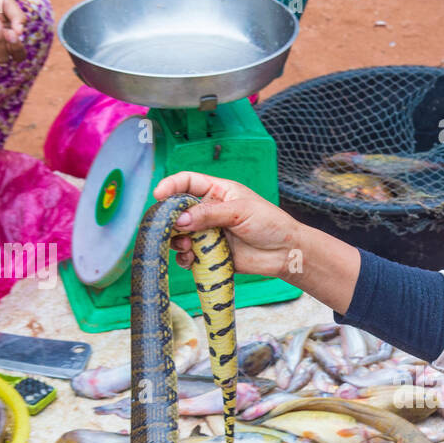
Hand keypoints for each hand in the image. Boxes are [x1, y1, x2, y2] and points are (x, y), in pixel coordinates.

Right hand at [154, 172, 307, 278]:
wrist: (285, 252)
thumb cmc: (269, 223)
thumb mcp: (240, 211)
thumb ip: (209, 214)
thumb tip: (179, 219)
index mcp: (217, 192)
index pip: (187, 182)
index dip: (171, 185)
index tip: (158, 195)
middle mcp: (209, 211)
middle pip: (178, 211)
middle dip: (170, 220)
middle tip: (169, 229)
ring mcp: (209, 233)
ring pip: (181, 235)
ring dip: (177, 241)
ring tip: (185, 246)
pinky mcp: (211, 253)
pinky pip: (190, 255)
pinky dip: (186, 259)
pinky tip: (191, 260)